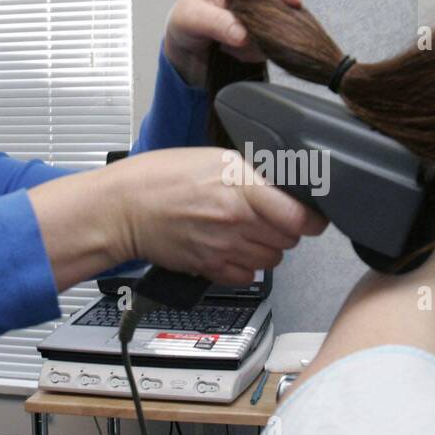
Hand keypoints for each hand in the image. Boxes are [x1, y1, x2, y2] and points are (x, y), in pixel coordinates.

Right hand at [104, 147, 327, 286]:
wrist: (123, 207)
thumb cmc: (161, 178)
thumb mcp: (216, 158)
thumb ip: (254, 175)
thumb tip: (286, 188)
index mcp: (241, 186)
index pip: (299, 216)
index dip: (312, 218)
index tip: (310, 215)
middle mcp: (236, 220)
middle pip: (290, 240)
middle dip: (286, 229)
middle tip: (268, 216)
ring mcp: (223, 247)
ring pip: (272, 260)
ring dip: (267, 248)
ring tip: (246, 230)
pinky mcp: (210, 267)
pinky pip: (248, 276)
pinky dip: (246, 266)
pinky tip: (231, 248)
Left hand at [162, 0, 303, 86]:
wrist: (186, 52)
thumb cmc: (185, 23)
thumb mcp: (189, 19)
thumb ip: (214, 23)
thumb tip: (242, 35)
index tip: (293, 0)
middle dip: (284, 14)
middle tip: (267, 36)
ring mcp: (264, 12)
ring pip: (287, 20)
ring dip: (268, 38)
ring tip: (234, 47)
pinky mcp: (267, 34)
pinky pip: (278, 43)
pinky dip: (262, 52)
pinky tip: (237, 53)